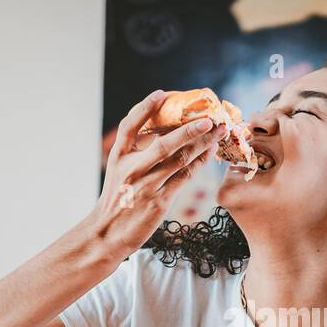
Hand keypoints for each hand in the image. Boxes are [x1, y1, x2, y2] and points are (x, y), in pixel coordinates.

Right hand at [89, 89, 226, 253]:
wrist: (108, 233)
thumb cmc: (117, 200)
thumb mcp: (118, 172)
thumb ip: (135, 153)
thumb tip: (162, 133)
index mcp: (119, 157)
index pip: (130, 126)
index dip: (145, 108)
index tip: (161, 94)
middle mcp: (132, 168)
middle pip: (164, 143)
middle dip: (190, 129)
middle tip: (209, 118)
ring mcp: (147, 185)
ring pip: (180, 159)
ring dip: (202, 144)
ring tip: (218, 132)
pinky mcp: (159, 201)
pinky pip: (184, 177)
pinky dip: (199, 163)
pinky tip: (210, 153)